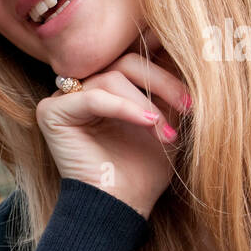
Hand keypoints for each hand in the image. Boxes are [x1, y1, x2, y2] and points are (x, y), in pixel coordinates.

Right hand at [34, 53, 189, 218]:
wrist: (122, 205)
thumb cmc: (145, 168)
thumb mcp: (168, 118)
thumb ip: (170, 85)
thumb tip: (191, 45)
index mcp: (107, 85)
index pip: (134, 55)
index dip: (162, 56)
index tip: (199, 68)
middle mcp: (83, 87)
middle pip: (124, 61)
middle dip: (162, 81)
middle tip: (189, 107)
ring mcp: (64, 98)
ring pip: (111, 77)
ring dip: (145, 103)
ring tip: (165, 133)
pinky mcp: (51, 113)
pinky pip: (92, 98)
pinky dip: (123, 108)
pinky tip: (147, 124)